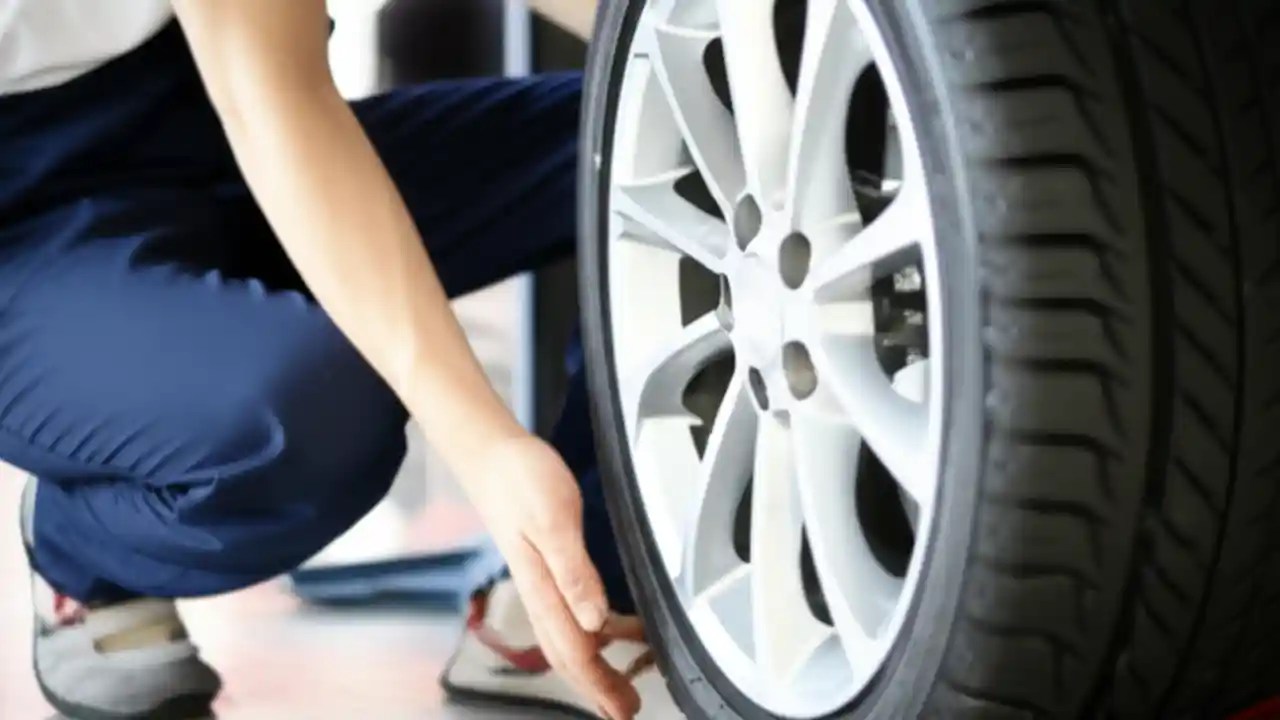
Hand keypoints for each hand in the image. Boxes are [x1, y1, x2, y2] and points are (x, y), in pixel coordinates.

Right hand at [461, 435, 641, 719]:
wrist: (490, 452)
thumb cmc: (520, 481)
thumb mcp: (554, 522)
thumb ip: (575, 572)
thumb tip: (595, 621)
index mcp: (544, 587)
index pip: (575, 651)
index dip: (600, 684)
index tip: (623, 708)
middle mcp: (541, 591)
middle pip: (569, 654)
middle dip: (598, 687)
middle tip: (627, 710)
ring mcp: (541, 580)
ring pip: (569, 636)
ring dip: (596, 662)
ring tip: (625, 678)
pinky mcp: (544, 564)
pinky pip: (568, 612)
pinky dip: (591, 629)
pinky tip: (607, 625)